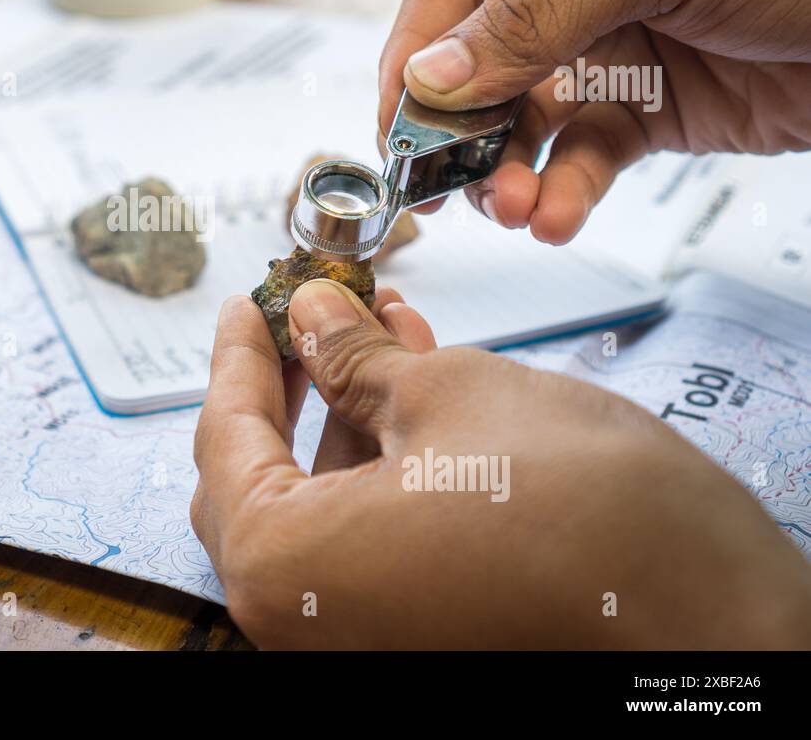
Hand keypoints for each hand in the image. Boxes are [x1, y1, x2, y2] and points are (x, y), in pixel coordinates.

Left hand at [191, 280, 810, 647]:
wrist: (717, 619)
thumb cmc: (584, 512)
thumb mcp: (445, 395)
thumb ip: (354, 357)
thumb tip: (309, 317)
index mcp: (282, 564)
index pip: (226, 438)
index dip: (236, 355)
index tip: (244, 304)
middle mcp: (304, 620)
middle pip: (263, 478)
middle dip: (289, 386)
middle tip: (302, 317)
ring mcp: (359, 638)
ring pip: (324, 506)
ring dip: (346, 415)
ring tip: (375, 329)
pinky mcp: (415, 637)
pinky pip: (370, 539)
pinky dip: (381, 466)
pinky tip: (412, 390)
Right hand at [379, 0, 810, 243]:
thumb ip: (536, 13)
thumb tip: (429, 74)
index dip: (414, 50)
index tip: (396, 121)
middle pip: (476, 62)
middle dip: (456, 129)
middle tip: (440, 187)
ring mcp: (610, 48)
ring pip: (521, 123)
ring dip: (505, 173)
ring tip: (512, 210)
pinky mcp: (647, 111)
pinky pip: (581, 159)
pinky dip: (561, 193)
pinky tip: (555, 217)